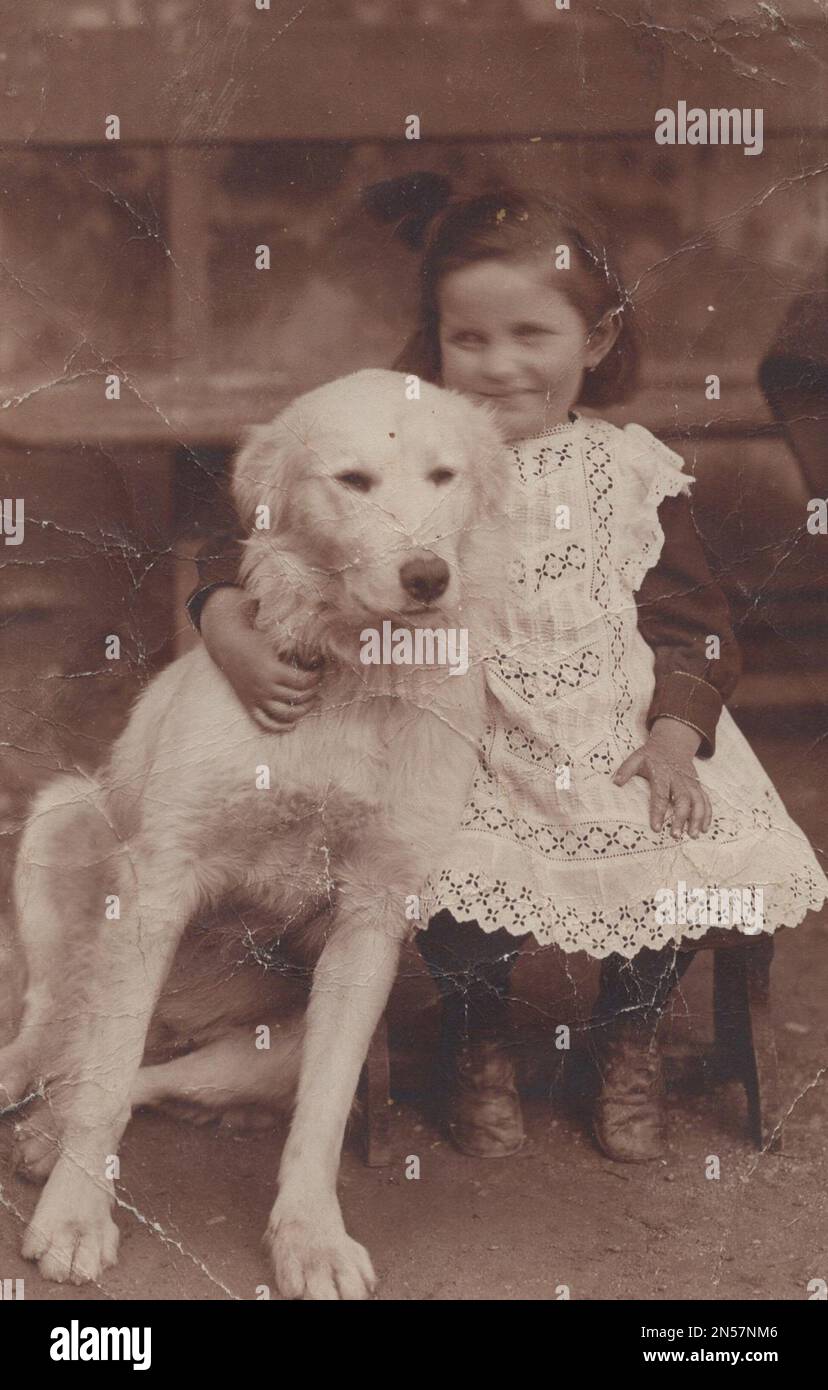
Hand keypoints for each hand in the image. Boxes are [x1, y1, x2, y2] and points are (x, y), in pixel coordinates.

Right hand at [199, 586, 322, 732]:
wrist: (227, 642)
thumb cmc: (256, 633)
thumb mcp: (275, 630)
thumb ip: (296, 628)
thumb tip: (320, 612)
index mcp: (271, 669)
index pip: (304, 681)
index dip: (318, 676)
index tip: (321, 667)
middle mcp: (264, 687)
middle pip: (299, 698)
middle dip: (313, 691)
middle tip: (318, 682)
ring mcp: (256, 698)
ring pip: (286, 714)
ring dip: (303, 710)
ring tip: (311, 700)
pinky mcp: (249, 704)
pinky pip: (265, 723)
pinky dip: (280, 727)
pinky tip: (293, 723)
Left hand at [612, 718, 711, 838]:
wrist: (672, 744)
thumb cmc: (651, 755)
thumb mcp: (637, 757)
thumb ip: (626, 769)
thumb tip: (616, 782)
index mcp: (662, 774)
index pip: (661, 795)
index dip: (658, 812)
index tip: (656, 827)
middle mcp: (679, 779)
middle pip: (683, 799)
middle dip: (681, 818)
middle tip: (675, 835)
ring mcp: (690, 783)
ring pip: (698, 801)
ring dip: (697, 818)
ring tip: (692, 835)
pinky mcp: (697, 785)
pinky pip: (706, 800)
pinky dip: (707, 814)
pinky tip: (704, 828)